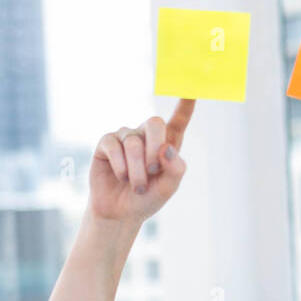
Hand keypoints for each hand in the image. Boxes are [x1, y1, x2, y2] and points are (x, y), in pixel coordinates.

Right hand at [88, 98, 195, 224]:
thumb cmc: (147, 198)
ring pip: (134, 143)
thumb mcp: (168, 188)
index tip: (193, 88)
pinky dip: (120, 166)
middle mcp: (147, 135)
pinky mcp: (106, 143)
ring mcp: (126, 137)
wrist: (120, 213)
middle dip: (154, 149)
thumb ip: (175, 169)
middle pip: (155, 123)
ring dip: (137, 170)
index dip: (186, 103)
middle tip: (153, 171)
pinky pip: (114, 146)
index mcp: (167, 143)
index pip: (179, 119)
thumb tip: (166, 148)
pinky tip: (121, 177)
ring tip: (137, 186)